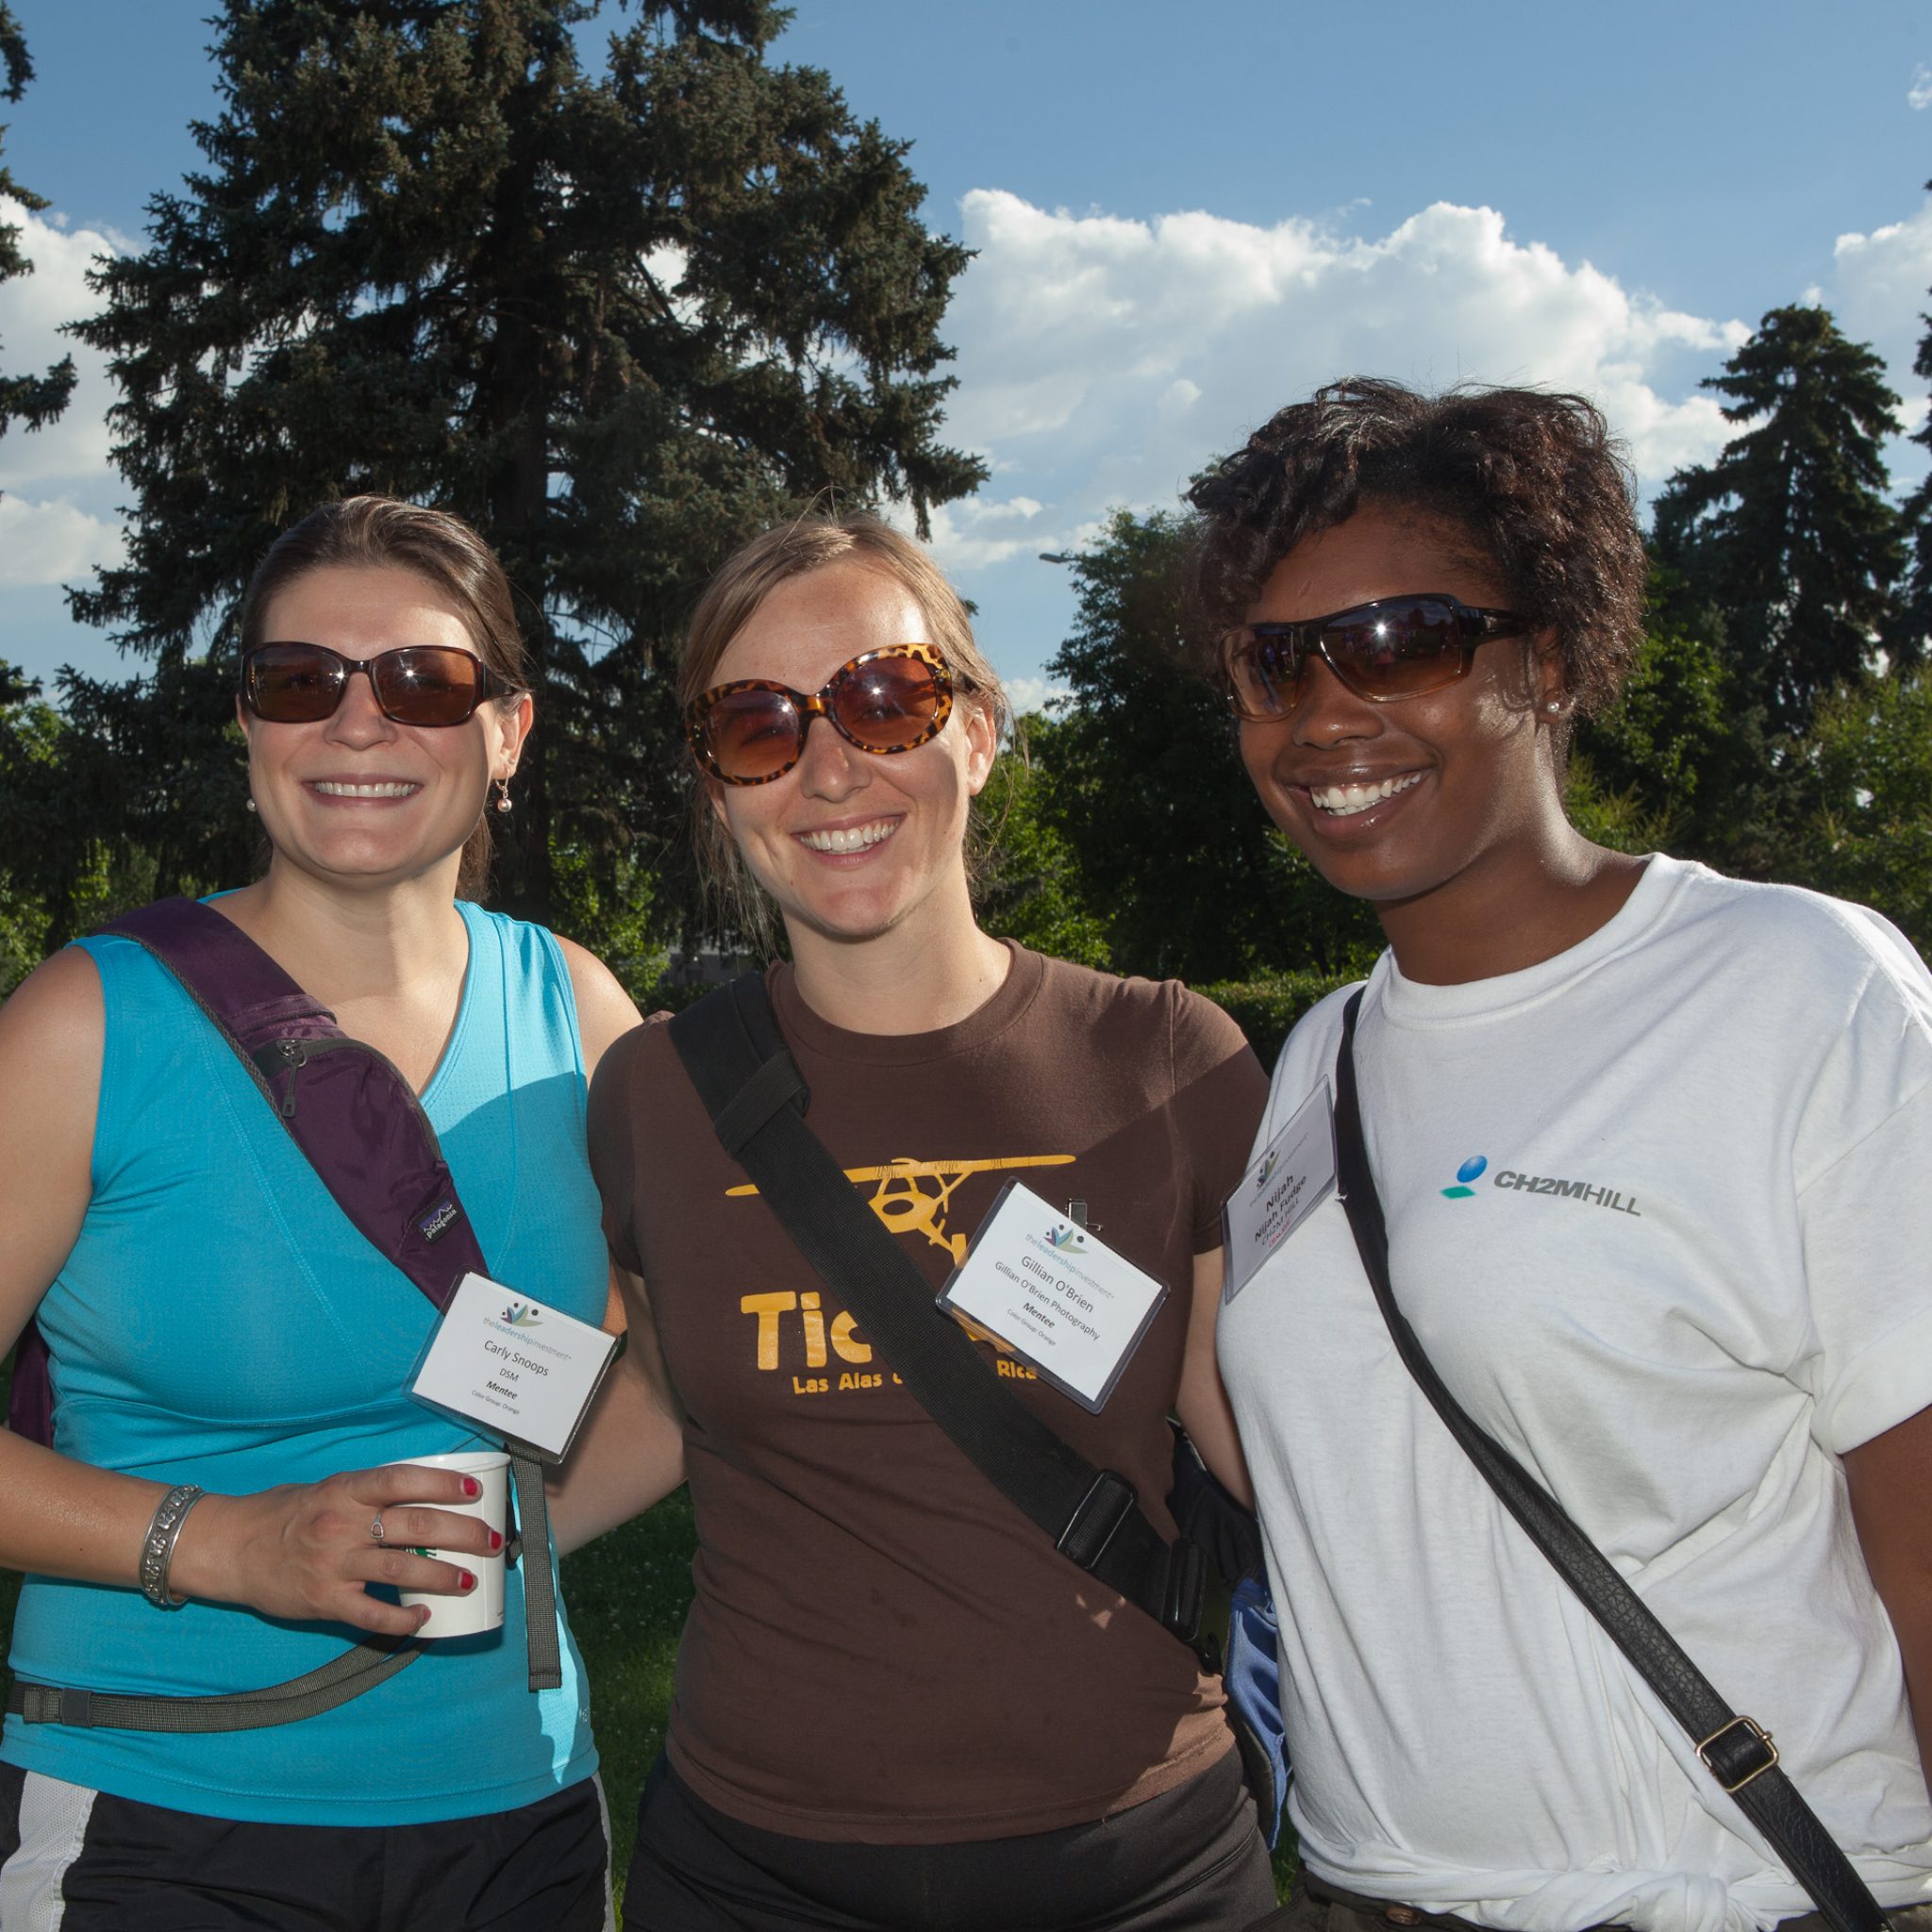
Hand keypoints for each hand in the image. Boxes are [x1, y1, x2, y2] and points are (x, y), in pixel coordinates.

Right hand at [168, 1462, 503, 1637]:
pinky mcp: (324, 1600)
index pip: (403, 1480)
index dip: (443, 1484)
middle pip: (415, 1524)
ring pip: (402, 1568)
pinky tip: (424, 1618)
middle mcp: (343, 1523)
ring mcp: (334, 1563)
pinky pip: (371, 1613)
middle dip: (461, 1533)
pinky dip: (401, 1619)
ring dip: (443, 1575)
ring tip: (470, 1579)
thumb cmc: (287, 1514)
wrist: (232, 1548)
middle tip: (491, 1539)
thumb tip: (426, 1492)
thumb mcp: (329, 1489)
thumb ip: (370, 1492)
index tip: (475, 1491)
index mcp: (346, 1489)